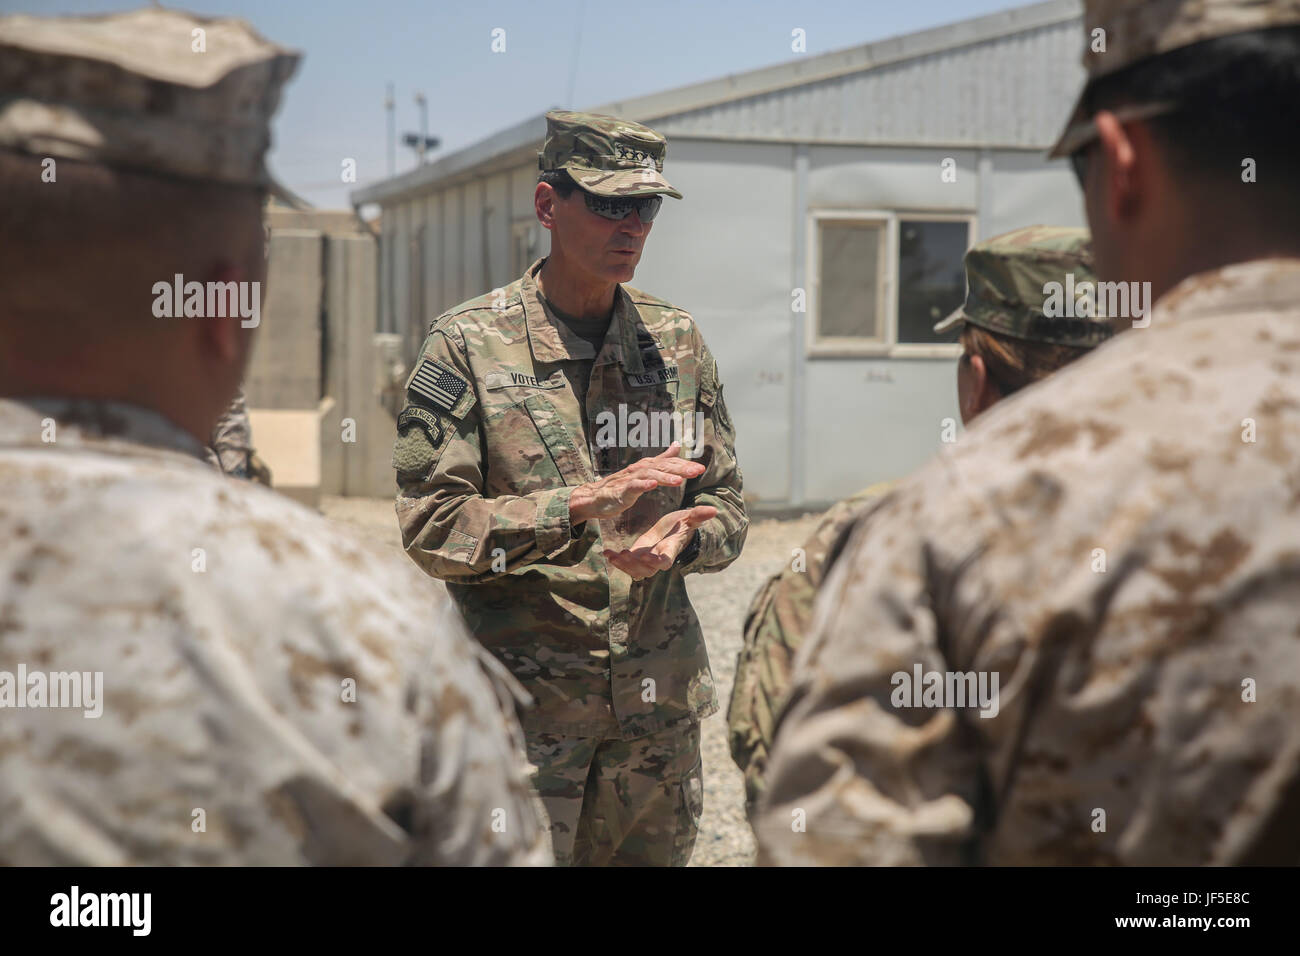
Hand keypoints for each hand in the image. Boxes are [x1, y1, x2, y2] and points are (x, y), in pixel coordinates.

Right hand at [569, 442, 704, 523]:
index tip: (701, 468)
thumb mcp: (645, 471)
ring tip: (679, 481)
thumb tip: (677, 445)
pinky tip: (652, 486)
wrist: (596, 497)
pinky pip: (633, 486)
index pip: (669, 464)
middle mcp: (640, 469)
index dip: (685, 465)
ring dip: (664, 477)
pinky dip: (643, 485)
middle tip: (697, 471)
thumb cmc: (621, 485)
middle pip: (663, 467)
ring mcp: (630, 479)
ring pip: (650, 475)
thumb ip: (662, 459)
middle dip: (681, 468)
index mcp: (648, 466)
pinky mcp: (621, 490)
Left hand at [602, 505, 716, 579]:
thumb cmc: (682, 525)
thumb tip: (714, 510)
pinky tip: (606, 553)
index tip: (650, 557)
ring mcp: (646, 561)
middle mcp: (658, 560)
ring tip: (612, 555)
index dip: (658, 561)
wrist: (673, 532)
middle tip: (624, 555)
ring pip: (634, 570)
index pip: (665, 561)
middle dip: (635, 565)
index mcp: (670, 550)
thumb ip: (699, 515)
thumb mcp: (689, 518)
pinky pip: (625, 565)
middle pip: (647, 570)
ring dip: (623, 565)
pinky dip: (616, 560)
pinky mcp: (636, 558)